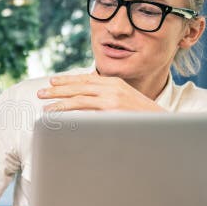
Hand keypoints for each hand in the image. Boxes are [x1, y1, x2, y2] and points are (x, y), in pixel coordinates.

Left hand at [37, 73, 165, 111]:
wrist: (164, 126)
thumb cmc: (144, 119)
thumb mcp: (127, 103)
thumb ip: (109, 99)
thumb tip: (89, 105)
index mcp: (116, 83)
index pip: (86, 79)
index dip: (68, 80)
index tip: (53, 82)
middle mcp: (113, 87)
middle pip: (79, 86)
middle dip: (58, 89)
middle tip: (41, 92)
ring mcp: (113, 98)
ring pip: (79, 97)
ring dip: (59, 102)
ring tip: (45, 107)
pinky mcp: (112, 110)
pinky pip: (85, 110)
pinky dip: (70, 112)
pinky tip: (59, 116)